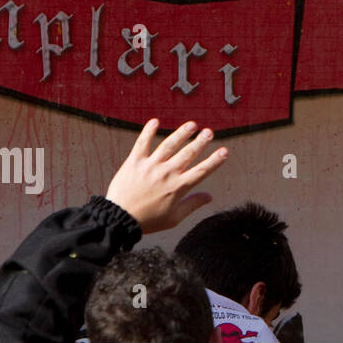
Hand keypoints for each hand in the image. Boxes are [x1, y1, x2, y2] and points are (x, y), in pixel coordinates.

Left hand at [105, 119, 227, 233]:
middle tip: (209, 132)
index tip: (224, 151)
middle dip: (200, 141)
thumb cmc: (148, 221)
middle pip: (188, 153)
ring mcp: (150, 166)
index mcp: (178, 187)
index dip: (215, 160)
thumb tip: (209, 197)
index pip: (202, 170)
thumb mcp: (174, 218)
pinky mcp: (134, 162)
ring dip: (181, 133)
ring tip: (191, 125)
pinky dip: (148, 131)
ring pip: (169, 145)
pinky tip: (155, 121)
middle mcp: (167, 173)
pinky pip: (142, 143)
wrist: (118, 219)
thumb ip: (193, 205)